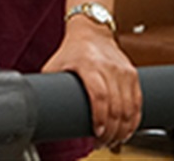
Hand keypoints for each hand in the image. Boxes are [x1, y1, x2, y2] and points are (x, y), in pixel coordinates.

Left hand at [41, 18, 140, 148]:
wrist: (91, 31)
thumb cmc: (71, 49)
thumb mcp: (55, 64)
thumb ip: (50, 85)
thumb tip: (35, 105)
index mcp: (88, 65)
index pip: (99, 95)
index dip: (99, 117)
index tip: (96, 132)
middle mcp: (108, 68)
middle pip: (116, 107)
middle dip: (111, 130)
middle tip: (101, 142)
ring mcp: (123, 72)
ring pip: (130, 108)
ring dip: (123, 129)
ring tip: (113, 140)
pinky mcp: (132, 75)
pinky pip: (138, 102)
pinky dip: (134, 119)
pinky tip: (126, 129)